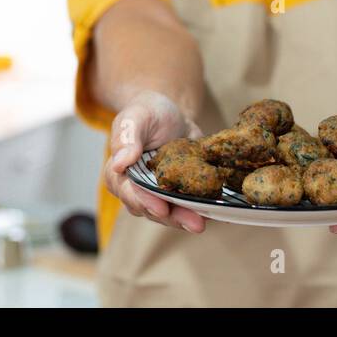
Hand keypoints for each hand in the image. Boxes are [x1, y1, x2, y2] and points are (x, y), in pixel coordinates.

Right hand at [104, 90, 207, 233]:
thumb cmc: (147, 113)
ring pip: (171, 213)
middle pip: (152, 209)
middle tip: (195, 223)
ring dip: (187, 219)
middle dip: (173, 218)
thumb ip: (126, 138)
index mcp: (120, 173)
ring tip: (205, 222)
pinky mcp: (180, 194)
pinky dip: (202, 210)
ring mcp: (160, 195)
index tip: (161, 208)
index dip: (144, 201)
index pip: (128, 192)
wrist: (170, 114)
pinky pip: (188, 206)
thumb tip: (119, 164)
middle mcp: (137, 190)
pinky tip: (217, 213)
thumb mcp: (135, 117)